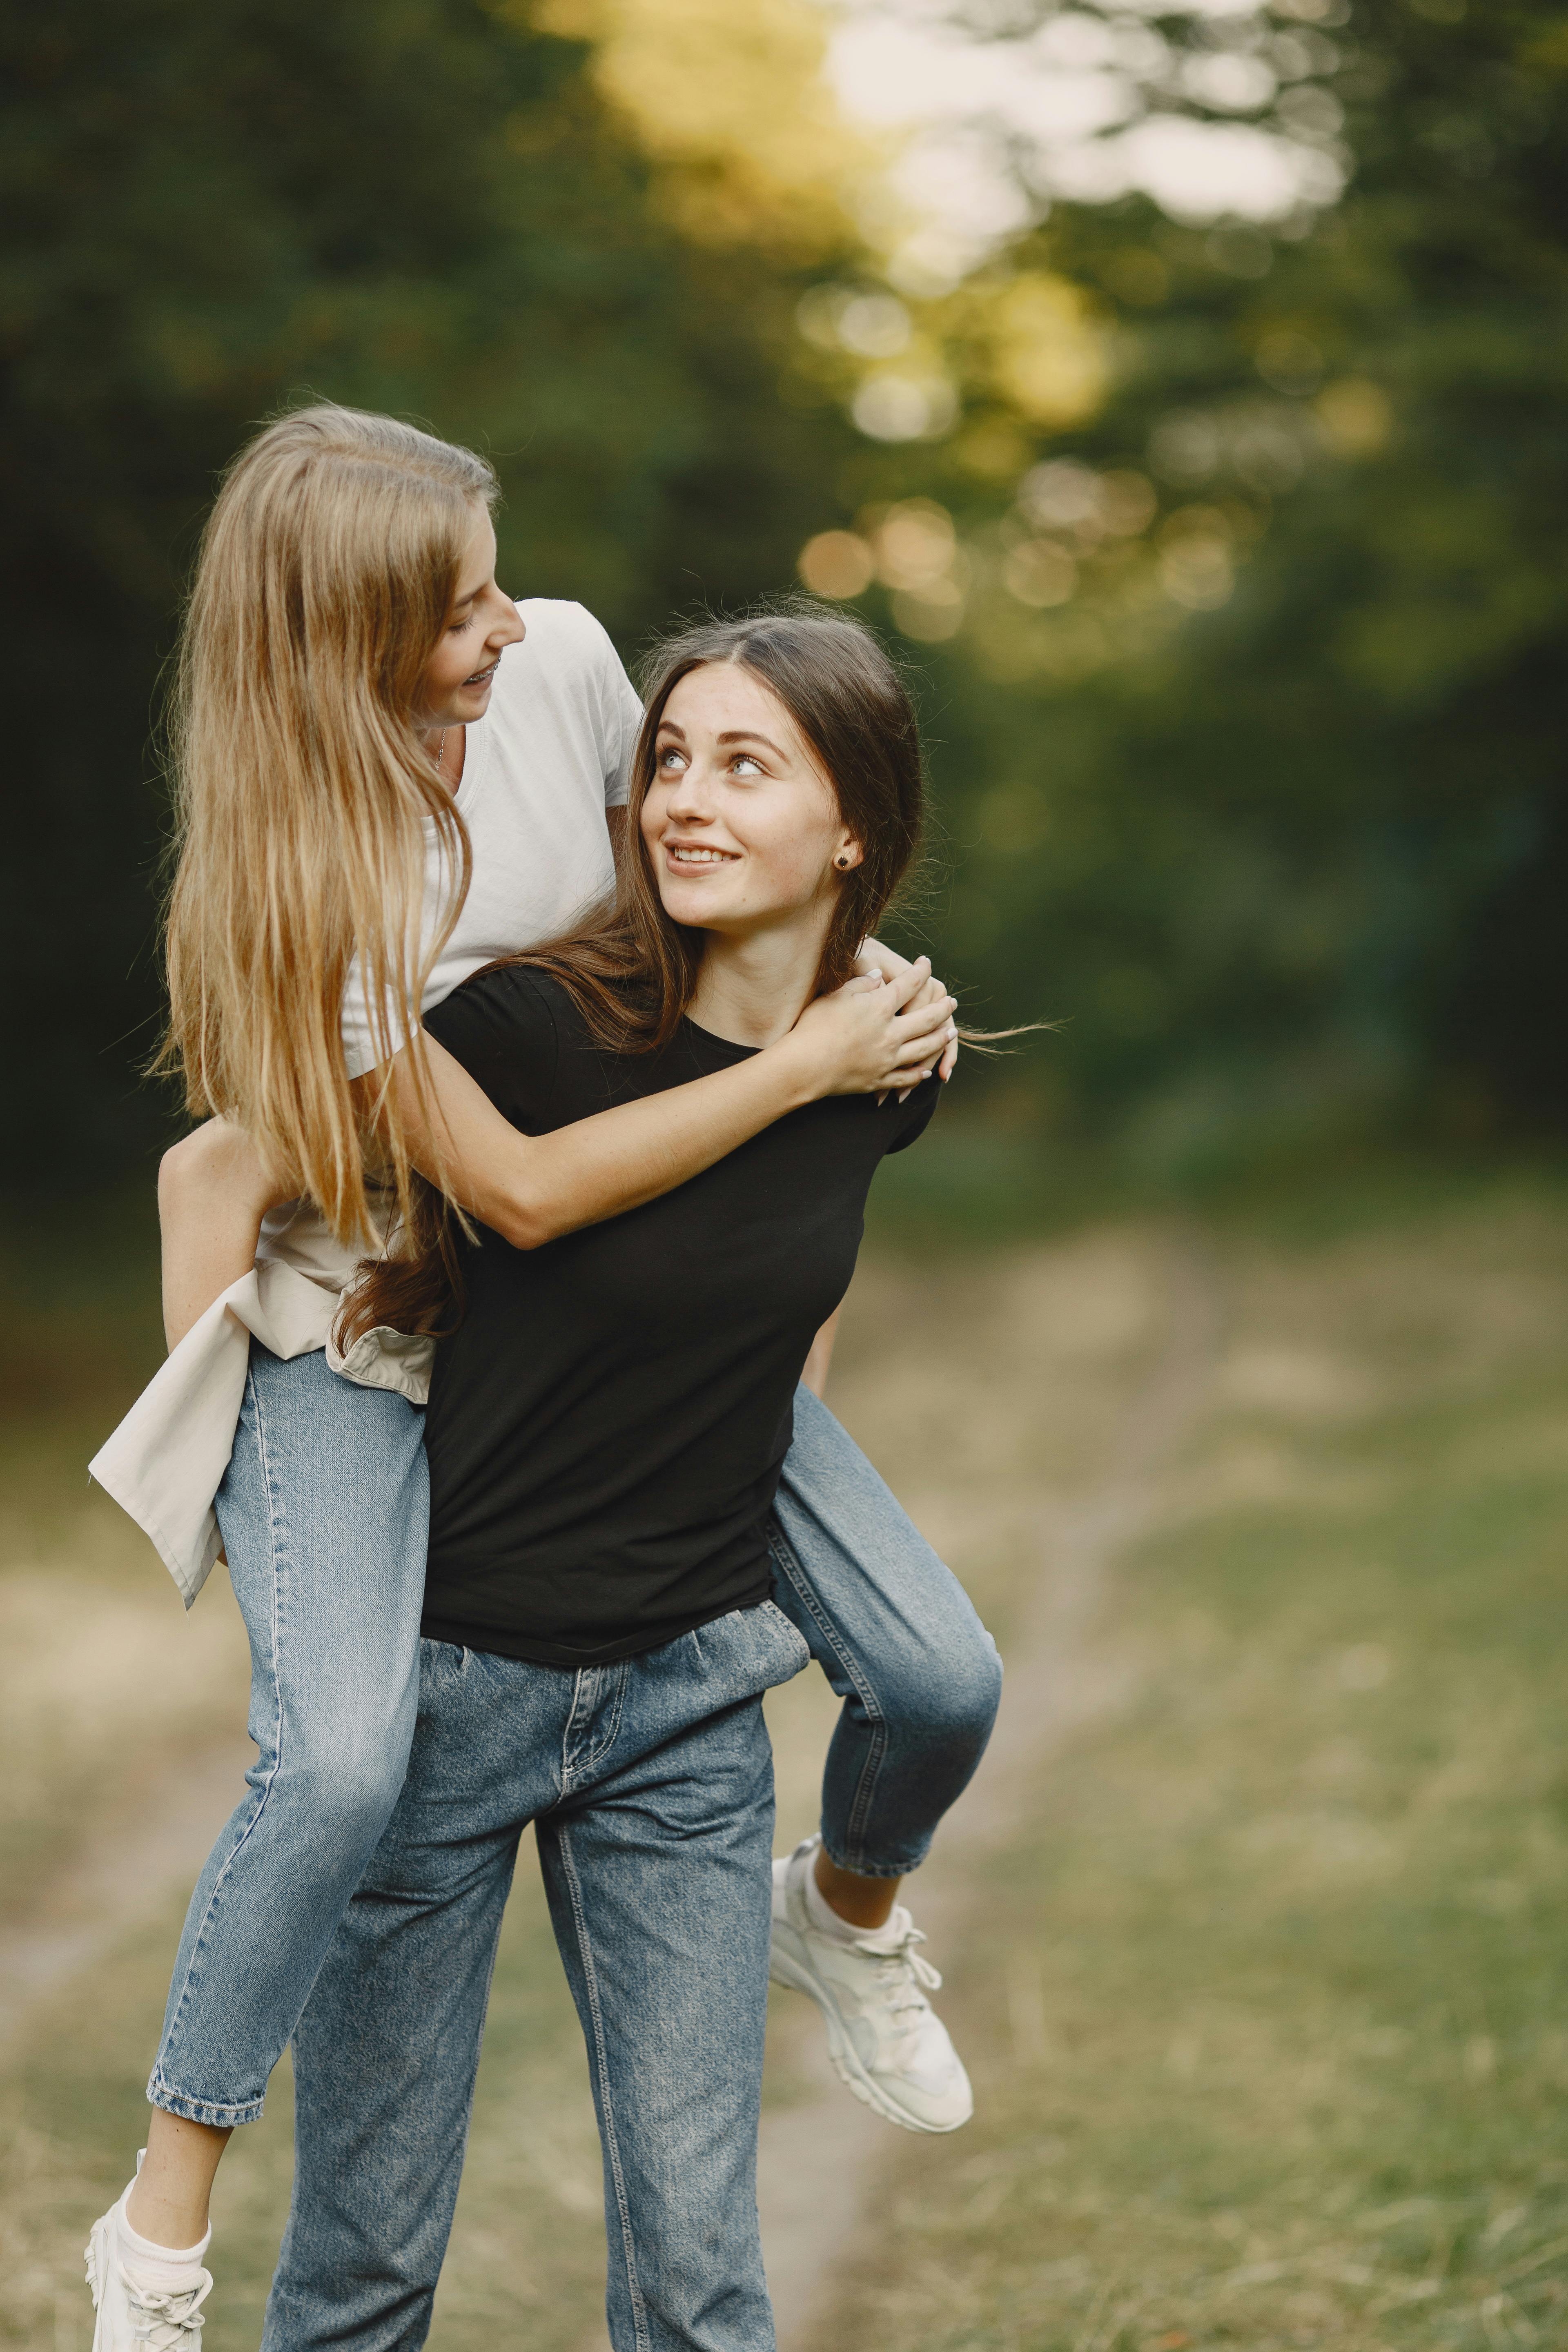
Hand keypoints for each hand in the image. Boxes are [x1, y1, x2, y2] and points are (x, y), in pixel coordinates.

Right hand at [786, 959, 956, 1097]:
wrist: (804, 1066)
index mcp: (879, 1007)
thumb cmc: (814, 1026)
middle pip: (927, 1018)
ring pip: (924, 1048)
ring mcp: (888, 1059)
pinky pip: (906, 1077)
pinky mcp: (879, 1079)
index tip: (927, 963)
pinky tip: (925, 1072)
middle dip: (942, 1008)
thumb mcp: (836, 996)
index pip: (909, 984)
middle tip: (952, 1002)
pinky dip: (918, 1074)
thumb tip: (878, 977)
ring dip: (941, 1039)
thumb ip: (861, 985)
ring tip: (951, 1032)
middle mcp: (890, 1033)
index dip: (920, 972)